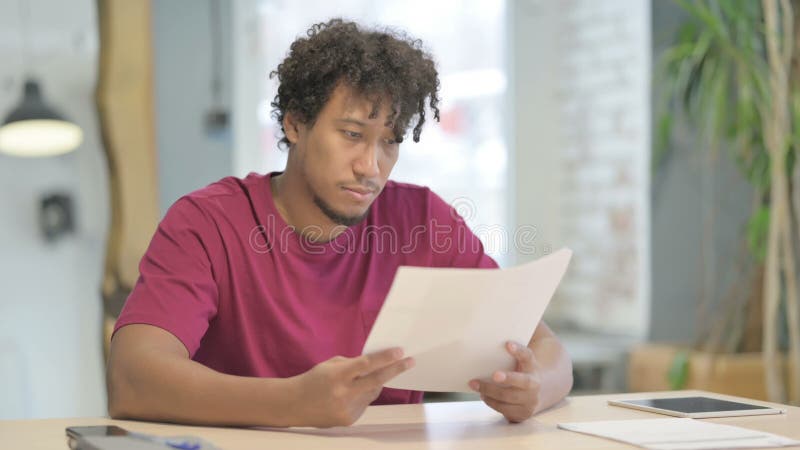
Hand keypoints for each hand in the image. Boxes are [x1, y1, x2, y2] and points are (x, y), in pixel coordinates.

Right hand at [292, 348, 413, 426]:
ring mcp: (347, 409)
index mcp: (337, 375)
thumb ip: (353, 364)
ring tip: (359, 381)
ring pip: (372, 392)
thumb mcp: (330, 365)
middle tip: (410, 362)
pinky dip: (363, 396)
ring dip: (374, 383)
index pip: (366, 365)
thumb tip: (377, 364)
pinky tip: (349, 395)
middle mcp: (343, 393)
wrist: (294, 405)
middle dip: (395, 370)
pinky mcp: (349, 419)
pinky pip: (365, 403)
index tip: (400, 352)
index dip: (385, 358)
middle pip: (377, 381)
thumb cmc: (314, 380)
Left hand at [469, 341, 541, 422]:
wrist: (535, 393)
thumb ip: (518, 338)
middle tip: (494, 374)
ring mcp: (529, 401)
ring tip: (474, 383)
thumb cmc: (520, 369)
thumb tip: (503, 318)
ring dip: (490, 391)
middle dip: (508, 378)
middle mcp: (534, 384)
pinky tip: (483, 394)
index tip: (507, 344)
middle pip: (523, 381)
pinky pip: (505, 409)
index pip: (528, 357)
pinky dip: (492, 402)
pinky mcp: (522, 413)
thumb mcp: (521, 355)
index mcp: (533, 366)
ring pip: (509, 397)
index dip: (519, 351)